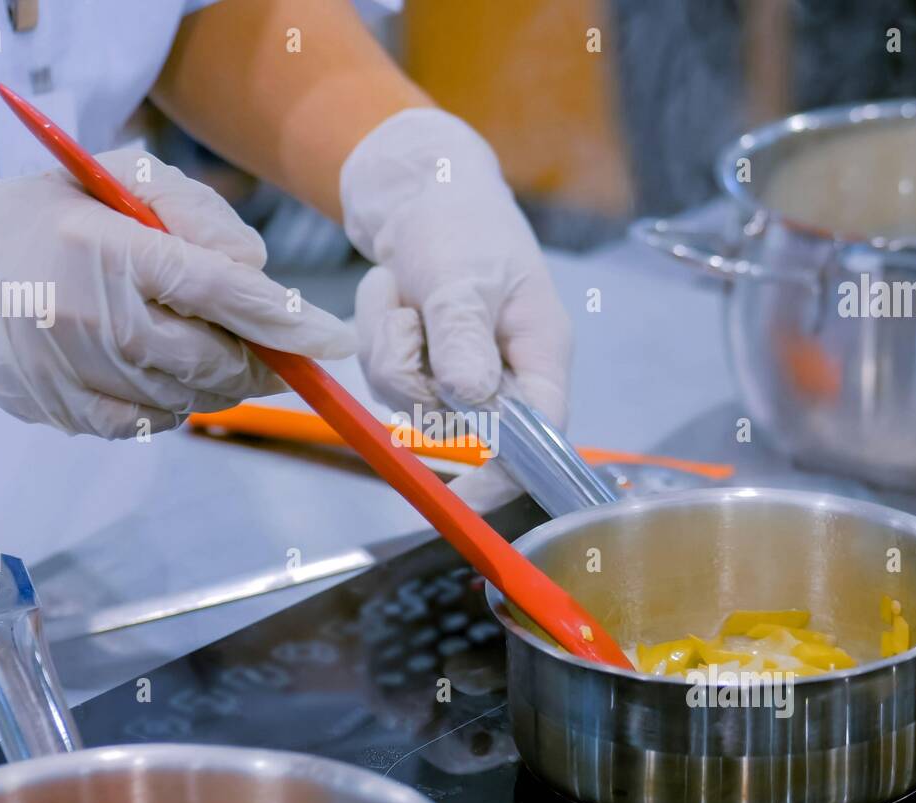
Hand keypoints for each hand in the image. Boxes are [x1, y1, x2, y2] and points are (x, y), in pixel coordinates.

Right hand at [0, 149, 354, 438]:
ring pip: (187, 399)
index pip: (217, 292)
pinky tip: (155, 369)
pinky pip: (148, 424)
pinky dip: (171, 403)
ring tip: (193, 344)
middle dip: (256, 360)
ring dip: (214, 381)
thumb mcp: (118, 178)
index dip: (284, 321)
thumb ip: (196, 213)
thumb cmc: (51, 216)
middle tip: (274, 352)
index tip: (334, 340)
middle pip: (212, 361)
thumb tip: (256, 274)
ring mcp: (72, 373)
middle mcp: (89, 317)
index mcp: (107, 249)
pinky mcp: (61, 412)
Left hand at [342, 110, 571, 510]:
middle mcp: (501, 374)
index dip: (508, 473)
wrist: (417, 190)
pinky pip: (382, 375)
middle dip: (417, 373)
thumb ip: (465, 334)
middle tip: (413, 315)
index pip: (537, 434)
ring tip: (404, 292)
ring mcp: (457, 374)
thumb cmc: (461, 221)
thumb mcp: (464, 273)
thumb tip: (471, 395)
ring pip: (407, 399)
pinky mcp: (420, 365)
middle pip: (455, 424)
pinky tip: (393, 293)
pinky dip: (376, 330)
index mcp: (539, 355)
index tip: (469, 499)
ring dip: (390, 342)